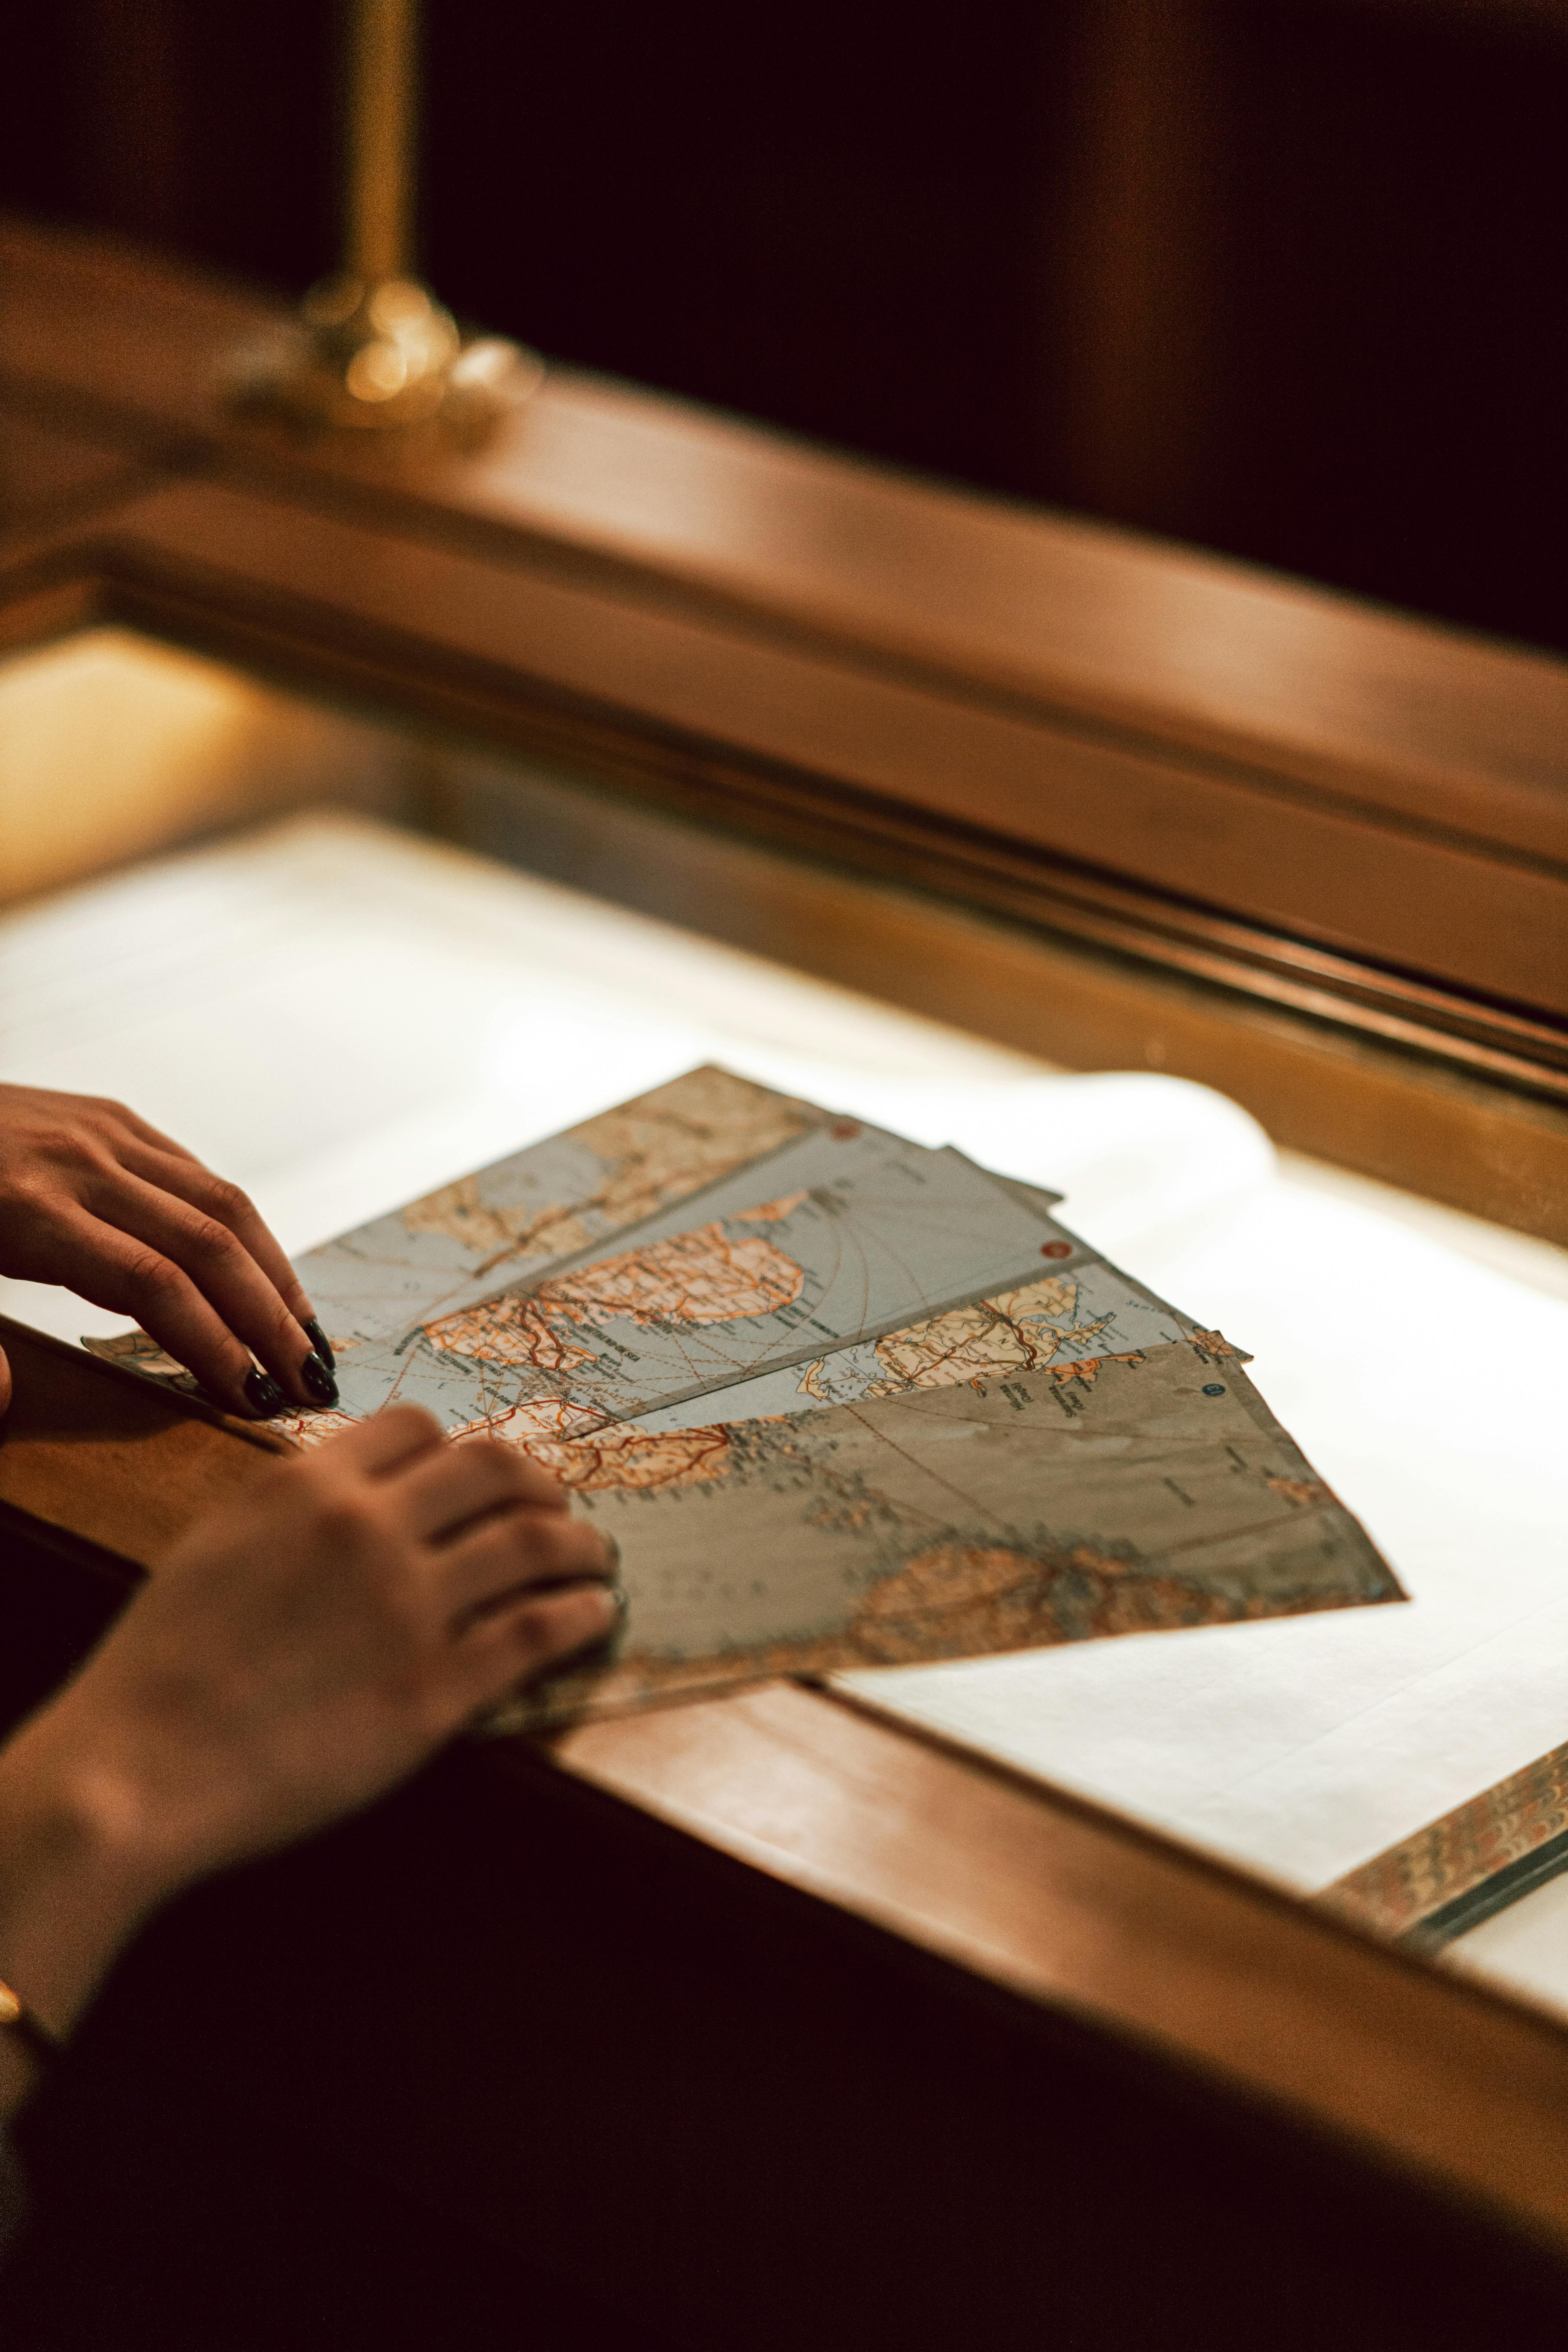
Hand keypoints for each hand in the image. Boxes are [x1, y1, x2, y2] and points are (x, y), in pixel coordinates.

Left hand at [0, 1084, 335, 1417]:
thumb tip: (4, 1401)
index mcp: (28, 1209)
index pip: (151, 1284)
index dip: (211, 1344)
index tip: (253, 1399)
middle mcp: (81, 1164)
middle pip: (206, 1244)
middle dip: (269, 1319)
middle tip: (311, 1383)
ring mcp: (103, 1133)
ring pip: (220, 1203)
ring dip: (276, 1274)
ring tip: (308, 1336)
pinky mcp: (113, 1118)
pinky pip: (199, 1175)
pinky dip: (246, 1232)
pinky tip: (266, 1275)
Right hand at [0, 1407, 616, 2053]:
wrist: (137, 1768)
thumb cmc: (163, 1668)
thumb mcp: (220, 1546)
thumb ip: (297, 1512)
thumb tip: (360, 1494)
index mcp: (309, 1487)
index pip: (420, 1428)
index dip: (459, 1450)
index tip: (483, 1477)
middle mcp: (368, 1529)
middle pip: (497, 1469)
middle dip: (541, 1483)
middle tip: (559, 1507)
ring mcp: (408, 1608)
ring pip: (535, 1543)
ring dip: (580, 1546)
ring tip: (596, 1561)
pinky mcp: (433, 1690)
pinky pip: (537, 1631)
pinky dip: (579, 1616)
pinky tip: (592, 1616)